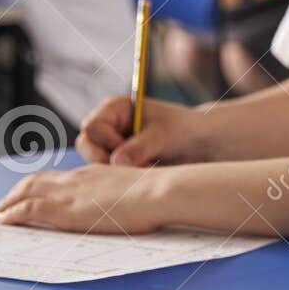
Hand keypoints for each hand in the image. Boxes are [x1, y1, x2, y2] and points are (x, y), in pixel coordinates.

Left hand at [0, 164, 163, 233]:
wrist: (161, 192)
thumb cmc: (159, 194)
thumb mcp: (138, 190)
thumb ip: (125, 196)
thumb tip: (131, 207)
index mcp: (96, 174)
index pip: (60, 177)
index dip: (42, 185)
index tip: (33, 192)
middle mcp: (79, 178)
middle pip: (38, 181)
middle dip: (19, 191)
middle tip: (6, 203)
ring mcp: (71, 192)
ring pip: (28, 191)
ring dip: (10, 201)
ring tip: (0, 212)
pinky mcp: (66, 208)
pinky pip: (29, 208)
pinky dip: (13, 213)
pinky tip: (5, 219)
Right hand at [76, 96, 198, 165]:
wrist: (201, 146)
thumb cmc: (183, 130)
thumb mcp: (164, 135)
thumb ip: (140, 147)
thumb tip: (116, 161)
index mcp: (114, 109)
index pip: (93, 127)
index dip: (108, 142)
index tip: (128, 152)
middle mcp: (106, 126)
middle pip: (87, 147)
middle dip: (108, 162)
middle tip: (136, 169)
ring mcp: (109, 146)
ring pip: (96, 164)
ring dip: (118, 173)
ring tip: (148, 170)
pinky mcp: (116, 164)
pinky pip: (108, 176)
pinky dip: (123, 180)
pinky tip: (145, 177)